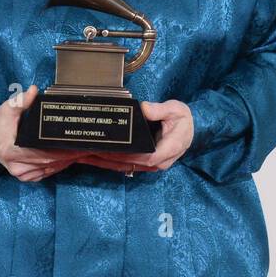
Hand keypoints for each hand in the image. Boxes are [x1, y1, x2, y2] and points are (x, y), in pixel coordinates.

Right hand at [0, 85, 91, 182]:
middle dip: (68, 156)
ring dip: (65, 161)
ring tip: (81, 152)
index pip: (42, 155)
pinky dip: (58, 166)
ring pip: (49, 168)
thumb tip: (33, 91)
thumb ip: (20, 100)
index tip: (77, 147)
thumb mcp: (8, 109)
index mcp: (11, 152)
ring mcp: (21, 173)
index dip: (61, 152)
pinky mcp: (26, 177)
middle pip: (49, 163)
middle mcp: (15, 166)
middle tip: (85, 148)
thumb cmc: (2, 126)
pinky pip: (46, 173)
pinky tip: (68, 158)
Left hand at [77, 99, 193, 175]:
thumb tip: (144, 109)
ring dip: (105, 163)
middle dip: (109, 159)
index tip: (111, 150)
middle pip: (132, 165)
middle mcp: (160, 161)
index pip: (147, 158)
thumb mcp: (176, 109)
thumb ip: (160, 109)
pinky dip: (110, 162)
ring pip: (126, 167)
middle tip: (89, 152)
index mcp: (169, 149)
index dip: (128, 156)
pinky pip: (126, 165)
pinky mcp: (145, 163)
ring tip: (86, 156)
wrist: (190, 129)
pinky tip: (95, 158)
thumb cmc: (183, 119)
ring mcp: (152, 165)